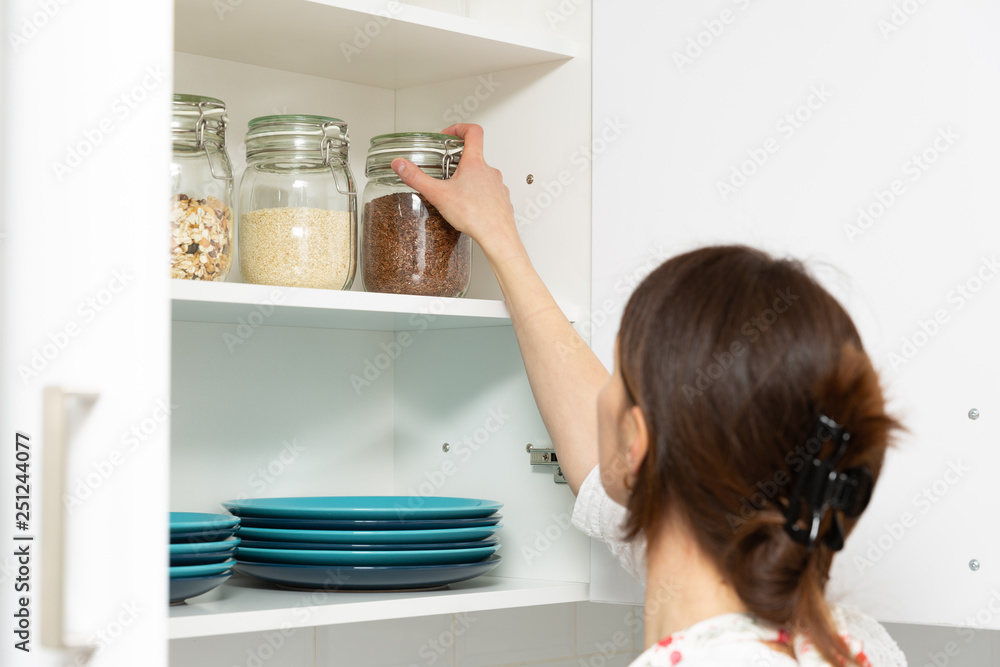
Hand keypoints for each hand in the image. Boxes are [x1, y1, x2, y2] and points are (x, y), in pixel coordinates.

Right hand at [391, 124, 525, 264]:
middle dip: (458, 160)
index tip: (448, 135)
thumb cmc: (475, 215)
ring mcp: (498, 185)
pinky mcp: (502, 200)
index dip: (459, 128)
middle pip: (475, 154)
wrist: (497, 236)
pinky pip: (489, 191)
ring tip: (456, 192)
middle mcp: (490, 171)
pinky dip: (478, 194)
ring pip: (483, 174)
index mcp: (475, 163)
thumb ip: (417, 178)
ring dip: (469, 178)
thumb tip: (401, 165)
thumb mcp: (438, 194)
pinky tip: (469, 206)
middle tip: (446, 169)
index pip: (473, 132)